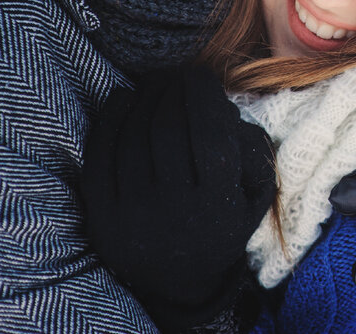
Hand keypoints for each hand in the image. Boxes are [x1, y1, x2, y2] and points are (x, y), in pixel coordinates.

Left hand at [81, 63, 275, 331]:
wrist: (176, 280)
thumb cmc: (222, 223)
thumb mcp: (255, 195)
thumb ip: (254, 150)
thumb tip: (224, 108)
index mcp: (216, 204)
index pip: (210, 135)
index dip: (205, 95)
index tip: (203, 77)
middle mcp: (172, 210)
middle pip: (169, 130)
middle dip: (174, 90)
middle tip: (178, 76)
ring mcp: (131, 213)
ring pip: (134, 137)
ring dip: (145, 98)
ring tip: (156, 84)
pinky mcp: (101, 214)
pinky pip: (100, 154)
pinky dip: (110, 118)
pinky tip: (123, 98)